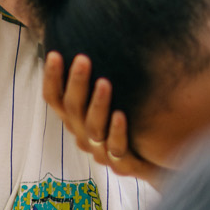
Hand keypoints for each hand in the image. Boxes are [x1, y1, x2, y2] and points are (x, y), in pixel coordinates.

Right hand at [42, 52, 166, 186]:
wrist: (157, 164)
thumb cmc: (129, 127)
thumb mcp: (108, 104)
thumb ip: (97, 82)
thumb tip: (94, 43)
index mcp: (74, 120)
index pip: (53, 98)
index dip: (51, 78)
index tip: (56, 54)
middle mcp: (82, 135)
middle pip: (71, 109)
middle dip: (76, 83)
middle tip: (83, 59)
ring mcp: (100, 151)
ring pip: (92, 128)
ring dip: (97, 104)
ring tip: (105, 82)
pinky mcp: (121, 165)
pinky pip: (116, 148)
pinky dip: (117, 131)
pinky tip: (121, 114)